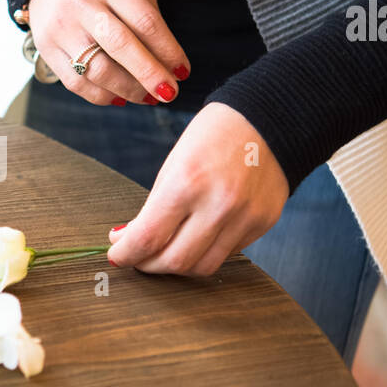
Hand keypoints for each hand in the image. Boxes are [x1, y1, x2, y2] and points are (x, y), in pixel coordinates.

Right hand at [28, 0, 190, 105]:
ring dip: (128, 90)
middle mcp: (82, 2)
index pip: (145, 21)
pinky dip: (102, 96)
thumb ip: (148, 17)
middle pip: (121, 46)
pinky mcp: (46, 47)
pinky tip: (120, 97)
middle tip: (169, 93)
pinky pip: (76, 82)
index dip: (168, 51)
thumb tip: (168, 64)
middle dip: (149, 74)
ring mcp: (60, 27)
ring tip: (147, 97)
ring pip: (98, 70)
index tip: (183, 72)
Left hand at [107, 103, 289, 276]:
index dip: (125, 254)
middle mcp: (219, 204)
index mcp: (187, 182)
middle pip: (175, 262)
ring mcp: (245, 217)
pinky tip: (197, 237)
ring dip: (177, 266)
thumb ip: (153, 206)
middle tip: (138, 257)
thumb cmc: (215, 134)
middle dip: (148, 265)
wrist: (269, 119)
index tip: (117, 255)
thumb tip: (129, 239)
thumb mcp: (174, 163)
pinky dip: (206, 251)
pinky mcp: (262, 223)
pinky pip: (227, 253)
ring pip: (203, 267)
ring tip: (165, 252)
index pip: (148, 238)